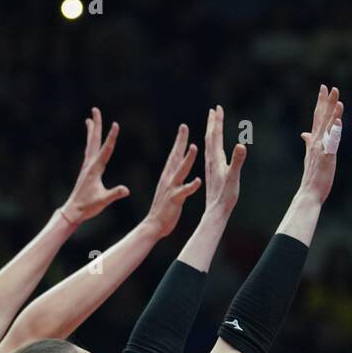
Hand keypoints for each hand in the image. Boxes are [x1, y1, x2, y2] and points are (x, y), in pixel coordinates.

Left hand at [61, 108, 128, 223]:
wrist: (73, 211)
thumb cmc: (88, 207)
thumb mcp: (103, 201)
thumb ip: (115, 194)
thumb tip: (126, 190)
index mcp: (95, 169)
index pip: (106, 149)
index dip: (112, 137)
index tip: (116, 124)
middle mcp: (89, 164)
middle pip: (94, 140)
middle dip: (96, 125)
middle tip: (96, 109)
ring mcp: (86, 166)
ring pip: (90, 144)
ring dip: (91, 130)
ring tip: (91, 118)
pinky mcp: (86, 170)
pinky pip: (88, 151)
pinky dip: (90, 142)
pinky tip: (91, 140)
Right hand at [142, 123, 201, 238]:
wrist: (153, 225)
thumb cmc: (163, 209)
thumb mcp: (167, 189)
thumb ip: (173, 179)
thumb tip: (176, 169)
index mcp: (167, 176)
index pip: (174, 155)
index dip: (179, 141)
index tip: (183, 128)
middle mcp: (168, 179)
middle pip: (175, 157)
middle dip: (180, 142)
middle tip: (184, 127)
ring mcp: (171, 188)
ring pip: (180, 171)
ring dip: (187, 159)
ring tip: (194, 147)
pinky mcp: (174, 199)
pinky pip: (184, 191)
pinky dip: (190, 186)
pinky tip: (198, 180)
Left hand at [203, 105, 246, 215]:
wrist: (215, 211)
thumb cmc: (226, 196)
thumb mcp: (234, 177)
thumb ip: (237, 161)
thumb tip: (242, 145)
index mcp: (216, 158)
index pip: (215, 135)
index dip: (217, 121)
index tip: (218, 107)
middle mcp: (211, 160)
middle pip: (210, 137)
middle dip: (213, 123)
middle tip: (214, 110)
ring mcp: (211, 167)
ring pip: (209, 145)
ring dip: (211, 132)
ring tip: (213, 124)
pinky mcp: (212, 173)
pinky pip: (210, 154)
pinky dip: (212, 146)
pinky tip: (213, 149)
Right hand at [297, 84, 343, 201]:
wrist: (309, 192)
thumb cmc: (312, 176)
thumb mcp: (310, 155)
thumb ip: (309, 142)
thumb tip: (304, 133)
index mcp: (314, 141)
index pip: (317, 117)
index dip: (321, 102)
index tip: (323, 88)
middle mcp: (316, 142)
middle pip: (322, 118)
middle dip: (326, 101)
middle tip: (329, 86)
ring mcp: (321, 149)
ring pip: (327, 127)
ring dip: (332, 111)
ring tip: (337, 98)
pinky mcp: (327, 157)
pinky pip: (331, 142)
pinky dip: (334, 131)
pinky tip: (338, 121)